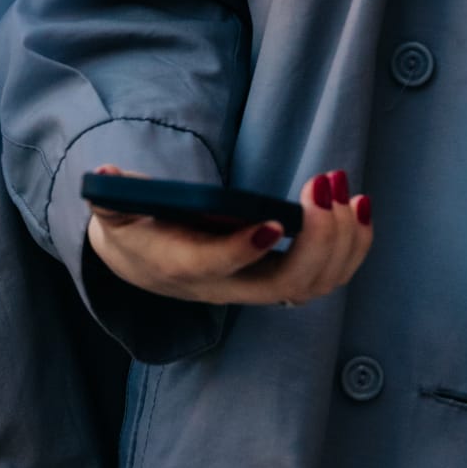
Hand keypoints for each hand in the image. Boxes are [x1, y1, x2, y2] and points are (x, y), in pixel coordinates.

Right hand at [86, 167, 373, 307]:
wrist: (146, 262)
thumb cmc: (136, 230)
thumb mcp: (114, 214)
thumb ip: (111, 199)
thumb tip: (107, 180)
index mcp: (183, 267)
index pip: (217, 267)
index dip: (245, 250)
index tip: (273, 223)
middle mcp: (228, 287)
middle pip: (285, 282)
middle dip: (316, 240)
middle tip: (324, 187)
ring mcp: (258, 287)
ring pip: (315, 284)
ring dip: (342, 243)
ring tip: (349, 194)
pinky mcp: (280, 279)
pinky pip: (327, 276)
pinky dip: (351, 247)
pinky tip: (360, 208)